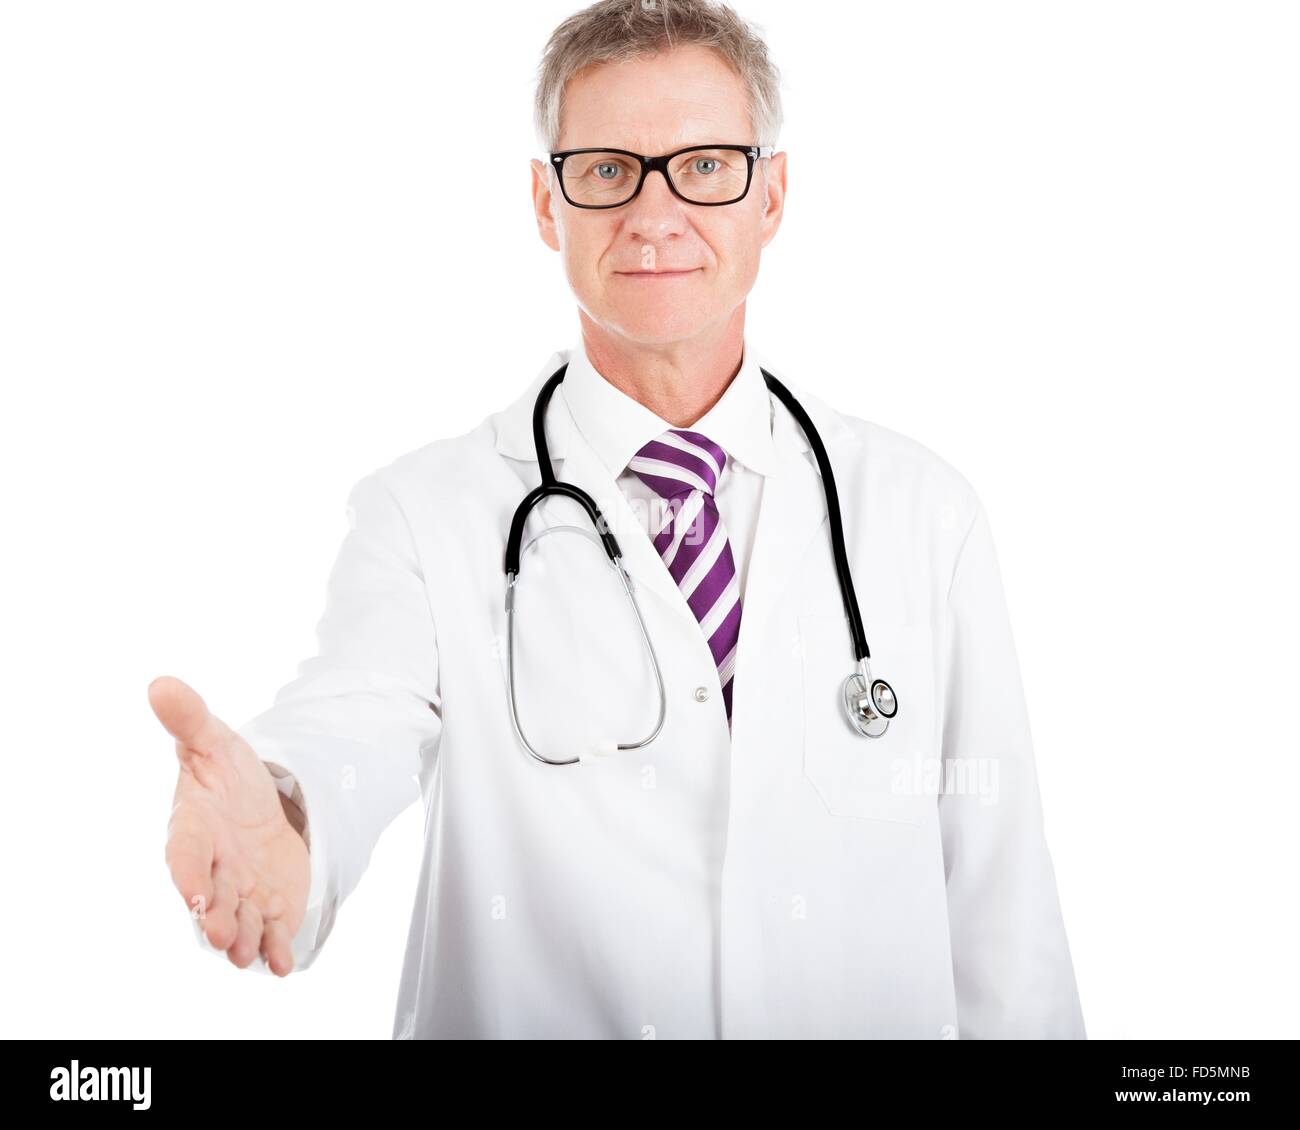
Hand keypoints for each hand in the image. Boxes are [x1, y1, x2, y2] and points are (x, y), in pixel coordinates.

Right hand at [149, 676, 309, 973]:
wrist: (265, 801)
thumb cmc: (229, 777)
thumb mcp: (216, 743)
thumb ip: (191, 720)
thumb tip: (161, 683)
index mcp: (193, 831)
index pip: (184, 856)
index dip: (188, 874)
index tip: (194, 892)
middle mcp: (214, 870)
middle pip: (211, 900)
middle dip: (214, 918)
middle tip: (220, 931)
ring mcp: (242, 893)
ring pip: (239, 924)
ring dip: (242, 938)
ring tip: (246, 950)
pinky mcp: (270, 907)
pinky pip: (271, 934)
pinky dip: (276, 950)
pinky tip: (284, 963)